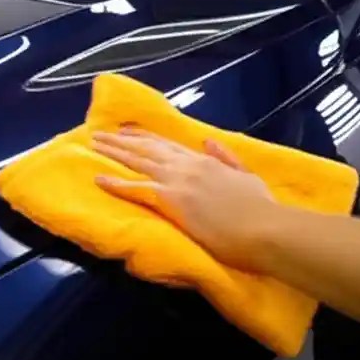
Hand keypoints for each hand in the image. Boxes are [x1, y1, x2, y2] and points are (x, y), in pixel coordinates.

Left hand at [92, 129, 280, 271]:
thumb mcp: (247, 175)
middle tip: (100, 134)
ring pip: (138, 162)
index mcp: (206, 160)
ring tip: (94, 146)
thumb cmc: (261, 208)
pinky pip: (136, 189)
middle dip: (122, 140)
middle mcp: (188, 165)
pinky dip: (115, 183)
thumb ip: (227, 157)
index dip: (147, 138)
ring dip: (113, 153)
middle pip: (148, 149)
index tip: (129, 131)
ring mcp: (177, 180)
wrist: (265, 228)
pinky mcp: (170, 200)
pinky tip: (98, 179)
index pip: (169, 145)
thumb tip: (208, 142)